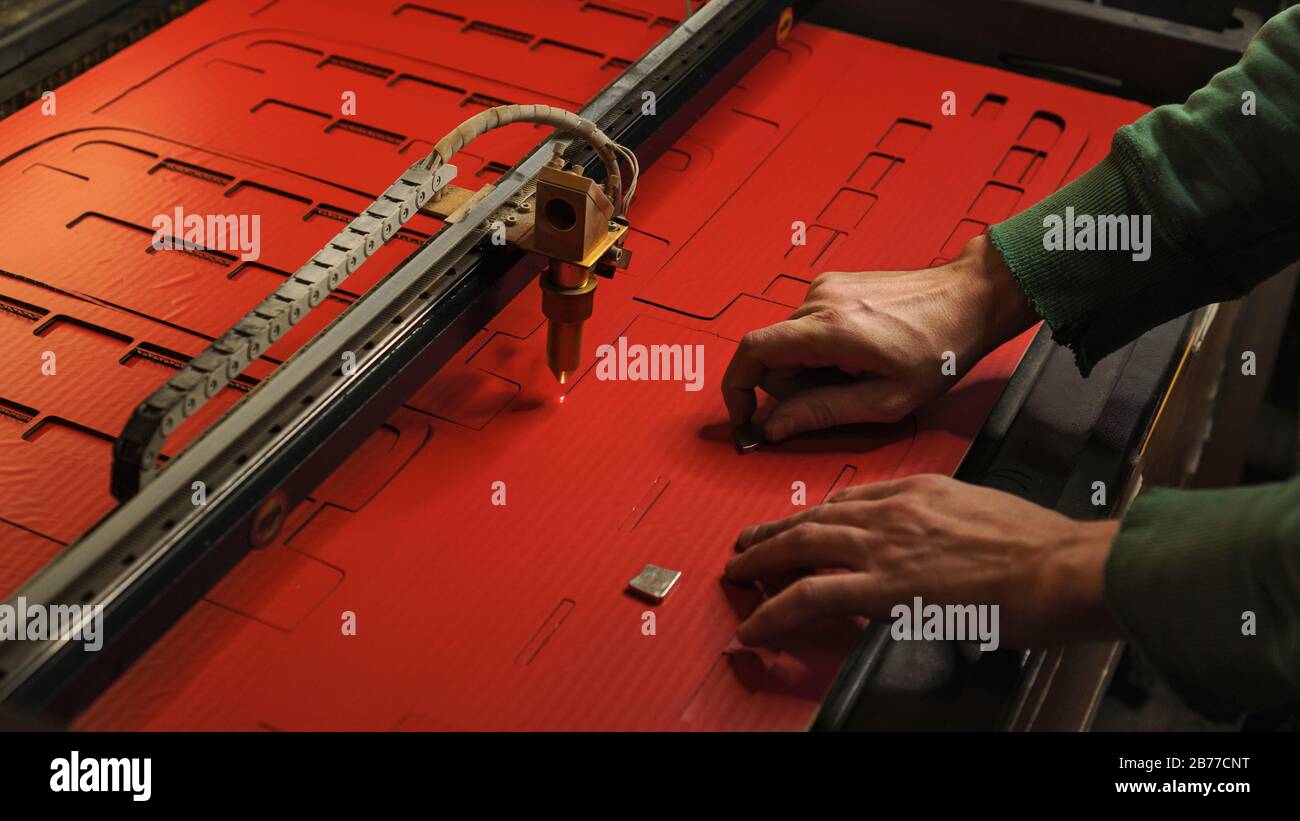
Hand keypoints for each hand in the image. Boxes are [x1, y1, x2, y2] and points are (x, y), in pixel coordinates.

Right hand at [721, 233, 1037, 442]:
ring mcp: (824, 287)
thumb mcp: (887, 400)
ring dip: (811, 368)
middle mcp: (819, 300)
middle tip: (843, 394)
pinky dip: (821, 348)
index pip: (752, 352)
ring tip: (860, 371)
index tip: (745, 418)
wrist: (969, 297)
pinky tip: (861, 352)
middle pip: (772, 354)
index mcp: (829, 329)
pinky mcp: (833, 283)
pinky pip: (806, 327)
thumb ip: (823, 413)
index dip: (738, 390)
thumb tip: (774, 427)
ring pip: (788, 343)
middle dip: (794, 386)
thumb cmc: (941, 349)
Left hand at [724, 474, 1122, 647]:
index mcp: (922, 490)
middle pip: (816, 516)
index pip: (852, 499)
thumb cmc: (1044, 551)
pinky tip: (755, 625)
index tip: (801, 525)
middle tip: (748, 544)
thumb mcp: (989, 518)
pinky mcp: (882, 586)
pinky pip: (809, 596)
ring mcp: (884, 546)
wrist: (1062, 566)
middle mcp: (894, 510)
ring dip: (761, 562)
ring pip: (801, 546)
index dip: (818, 515)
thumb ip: (953, 529)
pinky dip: (773, 611)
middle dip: (775, 531)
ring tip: (737, 575)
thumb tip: (942, 555)